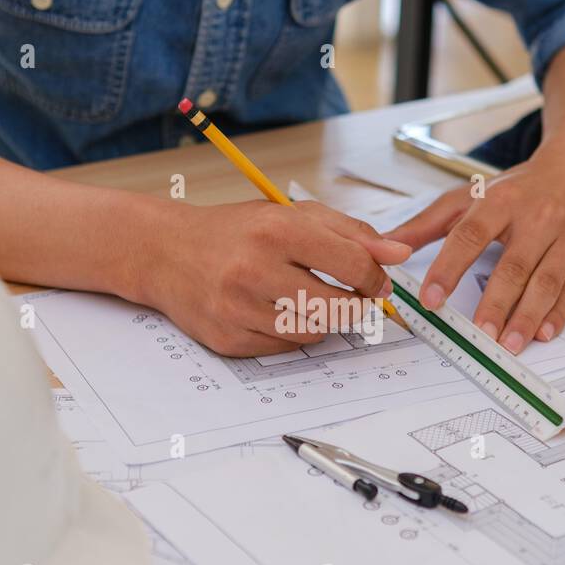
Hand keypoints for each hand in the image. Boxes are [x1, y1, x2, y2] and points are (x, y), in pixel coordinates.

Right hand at [146, 199, 410, 356]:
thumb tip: (399, 254)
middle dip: (354, 307)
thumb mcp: (290, 216)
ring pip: (313, 333)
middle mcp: (254, 269)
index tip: (376, 282)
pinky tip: (277, 312)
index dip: (374, 277)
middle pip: (337, 308)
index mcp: (276, 230)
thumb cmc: (235, 232)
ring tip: (308, 300)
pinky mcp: (227, 339)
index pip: (352, 263)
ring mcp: (238, 309)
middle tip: (352, 298)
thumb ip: (349, 232)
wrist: (165, 252)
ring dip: (322, 321)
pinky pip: (283, 348)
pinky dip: (291, 334)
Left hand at [386, 142, 564, 352]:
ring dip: (527, 316)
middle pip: (513, 265)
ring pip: (546, 281)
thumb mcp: (472, 196)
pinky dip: (558, 314)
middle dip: (495, 303)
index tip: (430, 298)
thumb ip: (428, 223)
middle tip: (478, 334)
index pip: (470, 236)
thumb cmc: (520, 189)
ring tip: (509, 344)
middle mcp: (537, 217)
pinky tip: (542, 333)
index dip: (449, 268)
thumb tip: (386, 245)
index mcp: (501, 201)